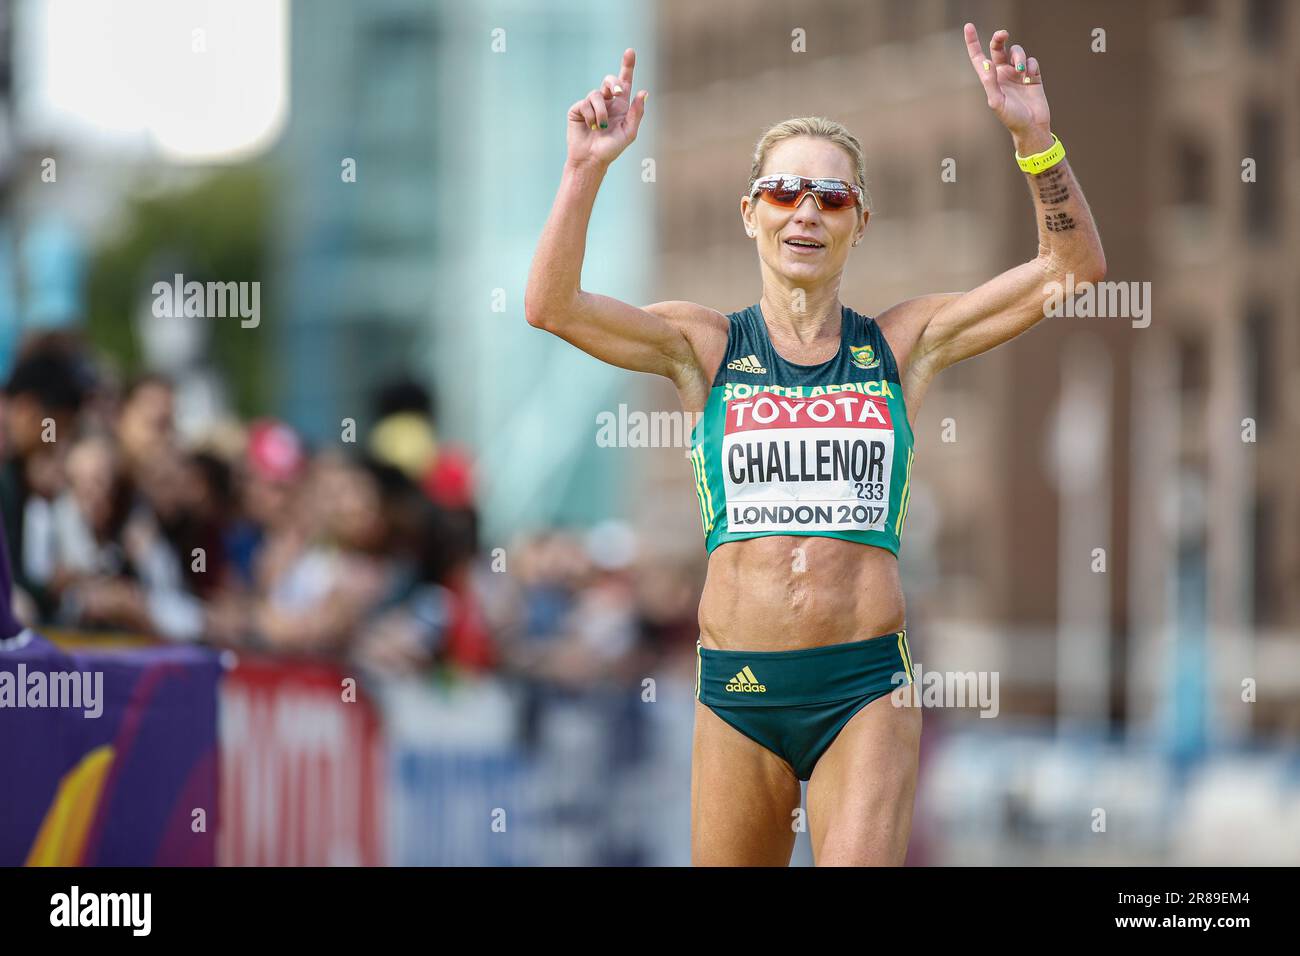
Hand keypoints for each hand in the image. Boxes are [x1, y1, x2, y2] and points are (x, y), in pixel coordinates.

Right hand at [566, 48, 648, 168]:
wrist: (591, 159)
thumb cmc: (611, 148)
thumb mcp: (629, 132)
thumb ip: (637, 113)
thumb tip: (643, 92)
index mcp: (620, 105)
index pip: (624, 82)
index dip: (627, 66)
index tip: (630, 51)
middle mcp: (606, 101)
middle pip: (609, 80)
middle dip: (613, 83)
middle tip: (617, 92)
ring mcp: (591, 104)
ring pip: (597, 94)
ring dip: (601, 112)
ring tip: (601, 127)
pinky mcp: (578, 108)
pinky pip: (586, 104)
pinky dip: (591, 117)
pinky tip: (591, 128)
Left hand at [964, 24, 1051, 148]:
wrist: (1032, 126)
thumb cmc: (1011, 118)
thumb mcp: (997, 102)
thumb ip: (990, 83)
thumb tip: (986, 63)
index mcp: (990, 79)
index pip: (979, 57)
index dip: (973, 42)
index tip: (968, 26)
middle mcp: (1002, 73)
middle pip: (999, 47)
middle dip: (1000, 38)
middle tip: (1003, 34)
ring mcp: (1017, 73)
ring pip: (1017, 51)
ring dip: (1019, 57)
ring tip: (1020, 72)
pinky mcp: (1032, 74)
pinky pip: (1031, 60)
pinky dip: (1030, 66)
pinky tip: (1030, 79)